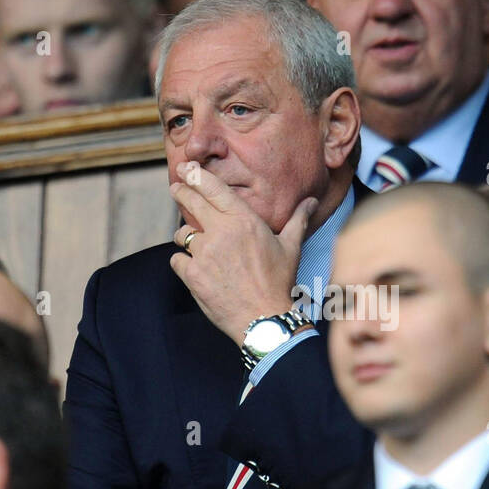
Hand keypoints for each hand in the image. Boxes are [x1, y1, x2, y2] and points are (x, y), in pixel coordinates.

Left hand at [168, 161, 317, 343]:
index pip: (212, 188)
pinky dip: (183, 263)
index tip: (184, 169)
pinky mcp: (192, 275)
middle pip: (190, 202)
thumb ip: (298, 219)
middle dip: (181, 192)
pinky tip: (195, 269)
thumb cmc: (279, 282)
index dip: (194, 175)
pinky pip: (177, 260)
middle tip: (176, 189)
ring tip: (195, 243)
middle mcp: (222, 232)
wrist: (265, 319)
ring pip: (182, 234)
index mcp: (244, 220)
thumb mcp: (292, 247)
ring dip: (186, 236)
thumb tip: (311, 201)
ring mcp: (204, 254)